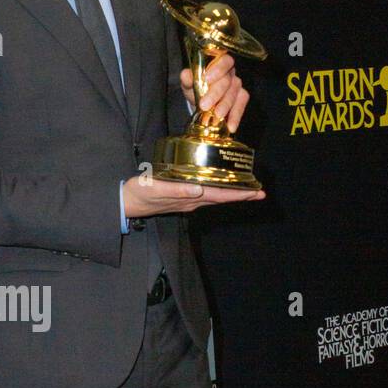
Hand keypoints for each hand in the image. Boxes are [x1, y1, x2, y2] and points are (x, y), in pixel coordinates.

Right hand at [123, 172, 264, 219]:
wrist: (126, 202)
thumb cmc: (140, 193)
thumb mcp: (157, 188)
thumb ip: (177, 189)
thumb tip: (198, 190)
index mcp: (190, 198)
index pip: (220, 195)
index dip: (239, 194)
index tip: (257, 192)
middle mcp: (192, 201)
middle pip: (222, 197)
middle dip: (242, 194)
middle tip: (260, 191)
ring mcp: (188, 200)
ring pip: (216, 197)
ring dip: (232, 193)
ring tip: (247, 188)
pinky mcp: (182, 196)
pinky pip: (206, 194)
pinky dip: (219, 190)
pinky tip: (221, 185)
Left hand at [180, 52, 248, 133]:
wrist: (201, 103)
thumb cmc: (196, 88)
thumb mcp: (189, 83)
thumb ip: (187, 78)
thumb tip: (186, 74)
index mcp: (218, 64)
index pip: (224, 61)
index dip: (217, 69)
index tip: (207, 79)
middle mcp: (230, 72)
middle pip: (227, 81)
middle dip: (216, 94)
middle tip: (204, 105)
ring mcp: (237, 85)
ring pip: (235, 93)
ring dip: (225, 106)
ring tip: (216, 116)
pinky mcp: (241, 97)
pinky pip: (241, 105)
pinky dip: (235, 117)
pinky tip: (230, 126)